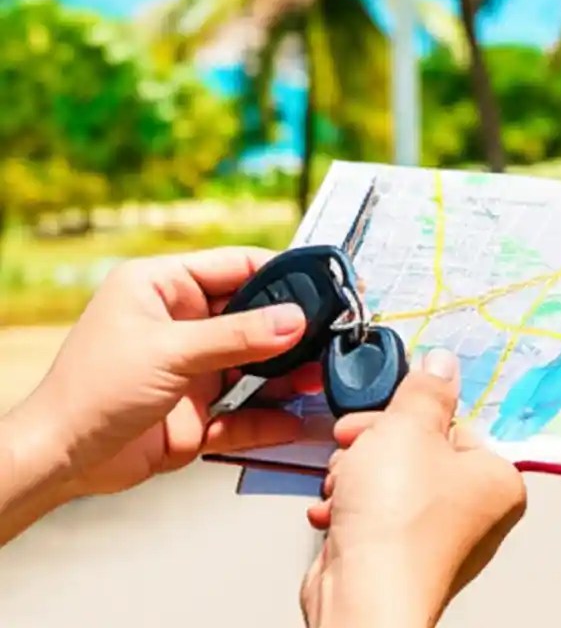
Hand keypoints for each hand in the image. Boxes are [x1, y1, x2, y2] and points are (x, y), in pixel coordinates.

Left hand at [1, 247, 317, 516]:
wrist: (62, 460)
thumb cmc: (91, 391)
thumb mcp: (170, 352)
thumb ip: (238, 336)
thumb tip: (296, 321)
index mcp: (163, 287)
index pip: (236, 265)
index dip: (281, 274)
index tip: (323, 285)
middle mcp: (182, 323)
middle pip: (254, 318)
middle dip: (292, 330)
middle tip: (332, 334)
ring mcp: (193, 368)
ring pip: (256, 365)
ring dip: (288, 375)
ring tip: (319, 379)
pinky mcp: (200, 412)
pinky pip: (247, 411)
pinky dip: (271, 418)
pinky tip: (295, 421)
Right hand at [300, 349, 525, 627]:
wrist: (361, 594)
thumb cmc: (397, 524)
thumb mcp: (409, 427)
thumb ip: (425, 390)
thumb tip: (441, 365)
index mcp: (499, 480)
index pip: (457, 425)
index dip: (412, 416)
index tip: (386, 414)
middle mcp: (477, 515)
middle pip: (420, 453)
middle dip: (375, 447)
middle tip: (357, 446)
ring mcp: (438, 540)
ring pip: (390, 484)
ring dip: (357, 477)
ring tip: (346, 486)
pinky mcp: (401, 559)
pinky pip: (375, 518)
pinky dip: (351, 511)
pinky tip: (337, 514)